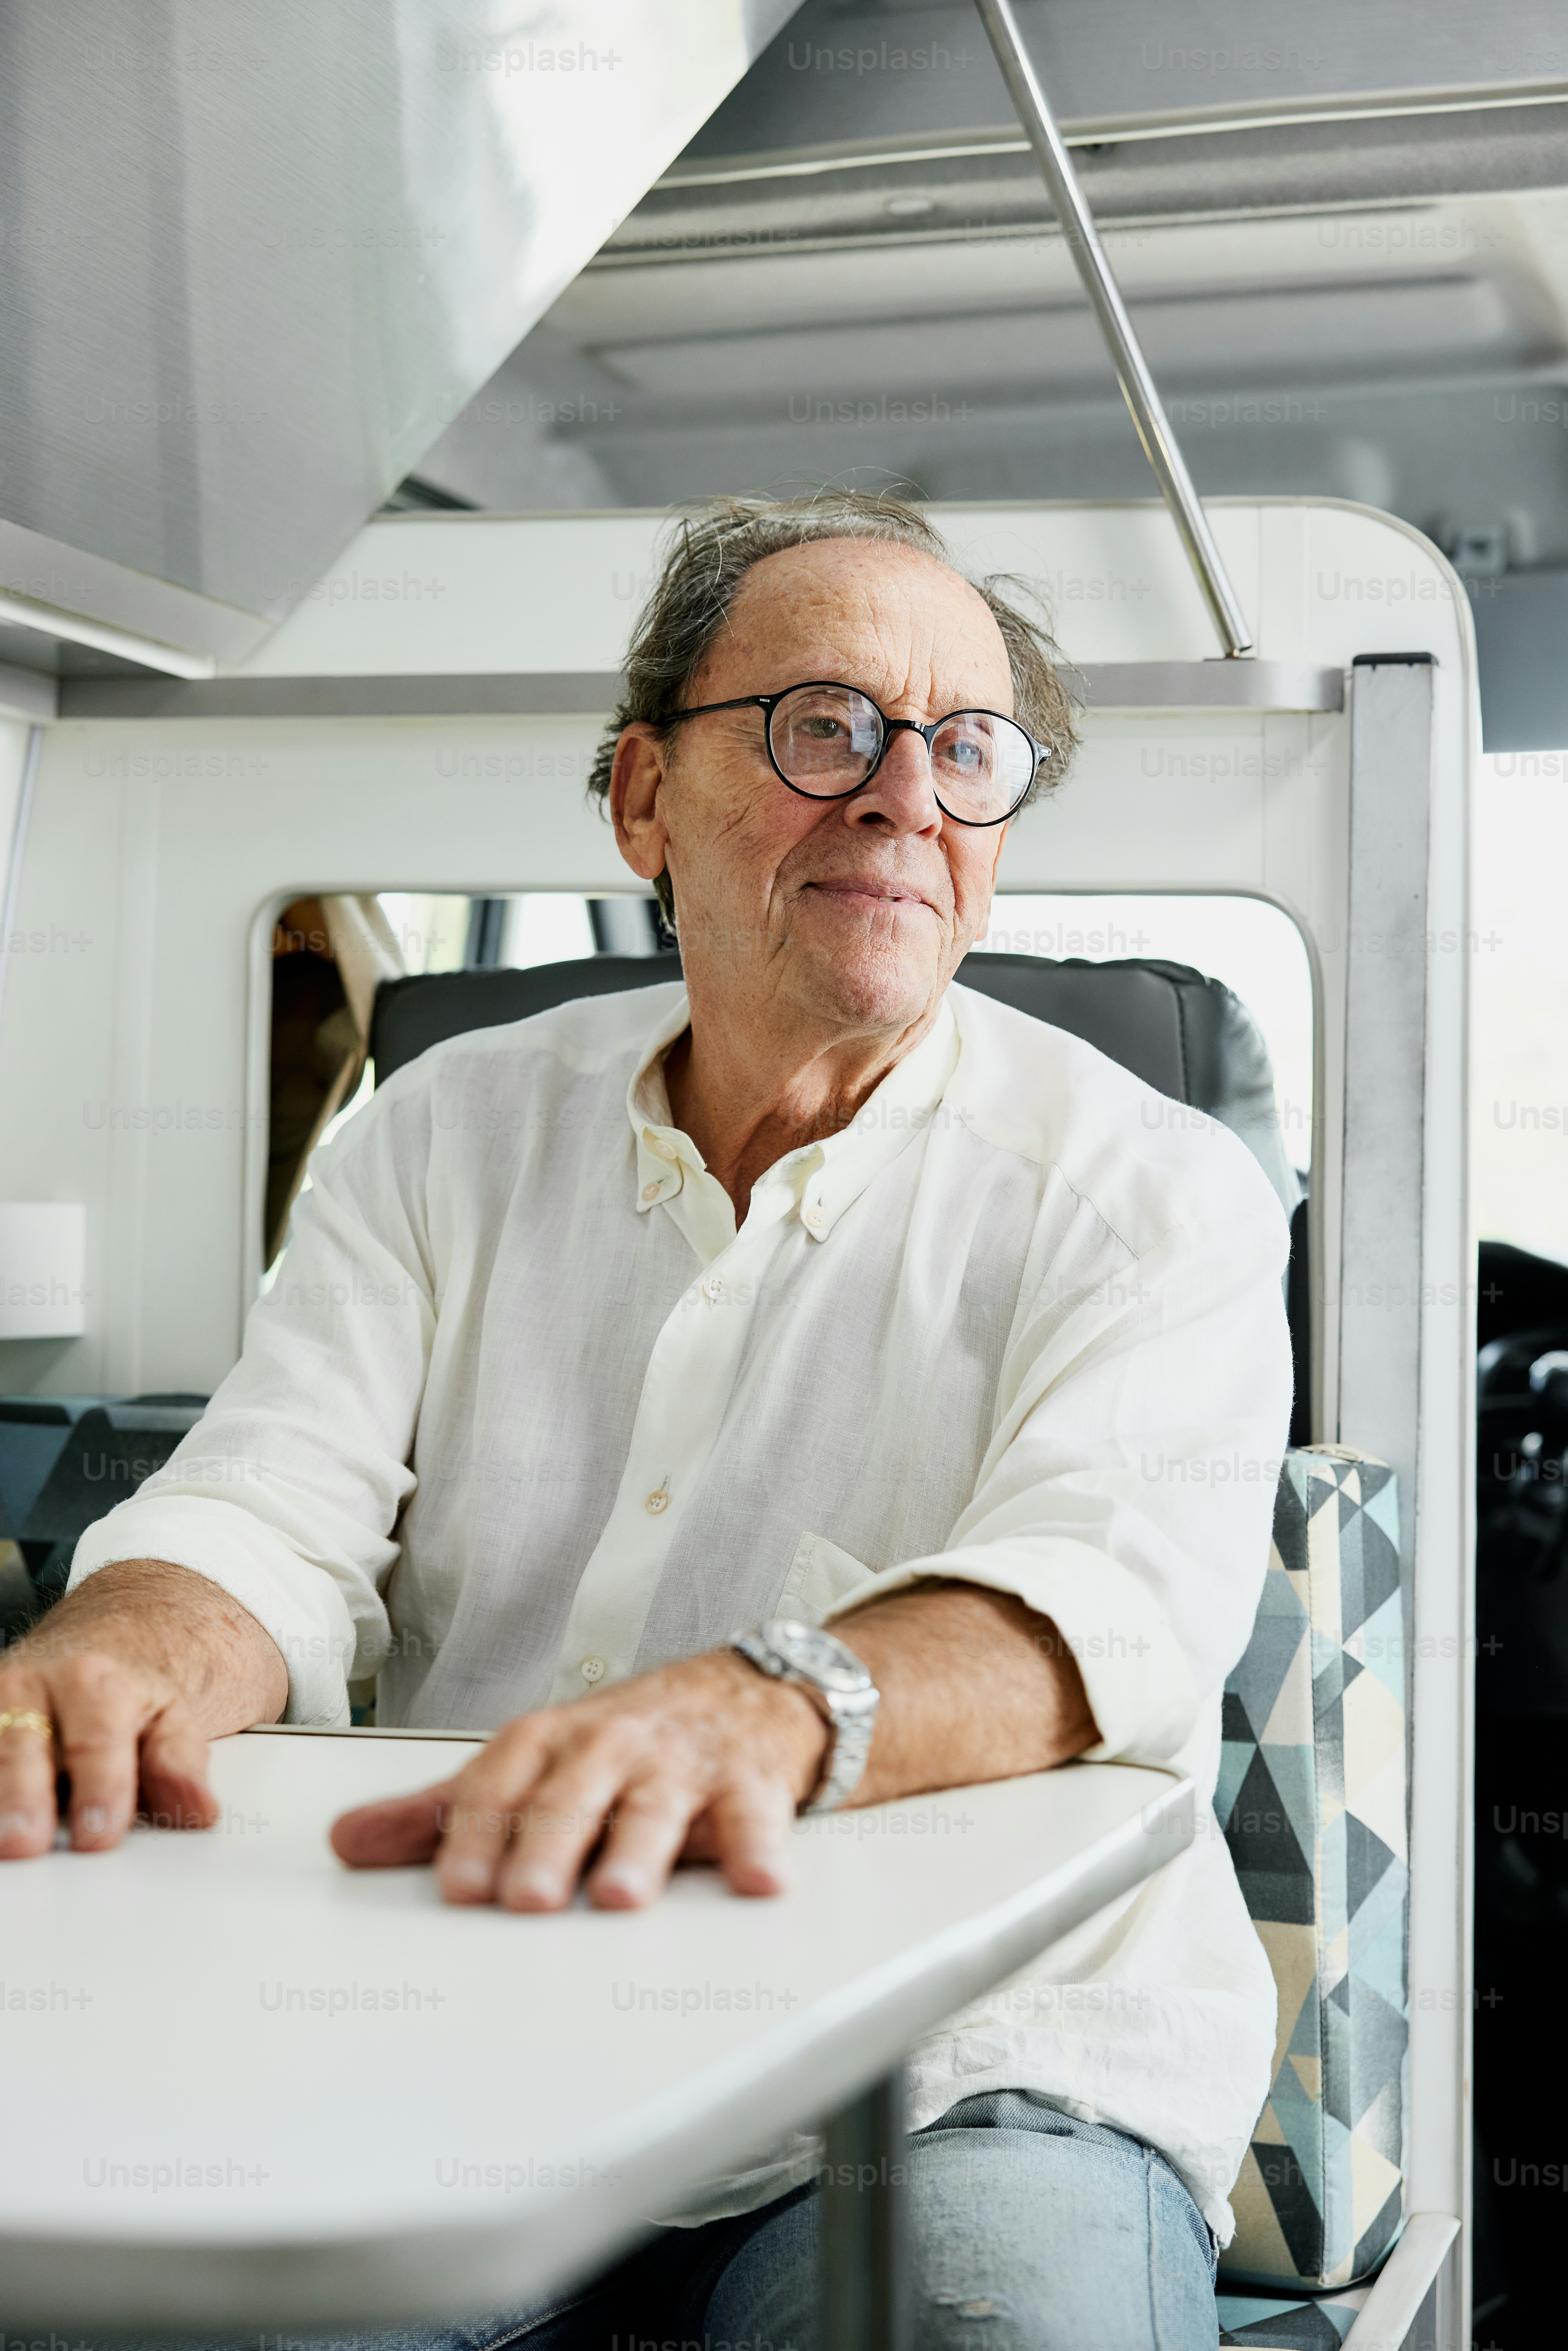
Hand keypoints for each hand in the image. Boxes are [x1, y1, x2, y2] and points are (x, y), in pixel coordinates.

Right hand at [0, 1560, 288, 1858]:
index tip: (99, 1836)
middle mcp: (30, 1685)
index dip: (99, 1788)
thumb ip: (180, 1762)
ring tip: (0, 1845)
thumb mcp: (170, 1717)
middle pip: (21, 1744)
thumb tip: (197, 1808)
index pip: (95, 1740)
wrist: (87, 1650)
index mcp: (91, 1681)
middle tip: (26, 1844)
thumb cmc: (126, 1697)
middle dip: (22, 1795)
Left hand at [330, 1648, 829, 1909]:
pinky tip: (756, 1882)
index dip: (475, 1834)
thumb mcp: (530, 1767)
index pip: (502, 1784)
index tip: (456, 1887)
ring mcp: (682, 1764)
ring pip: (656, 1808)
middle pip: (573, 1797)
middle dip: (548, 1846)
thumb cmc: (624, 1745)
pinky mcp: (750, 1784)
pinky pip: (754, 1818)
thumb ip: (441, 1812)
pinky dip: (757, 1850)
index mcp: (551, 1742)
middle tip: (527, 1898)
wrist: (747, 1693)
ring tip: (620, 1897)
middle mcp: (612, 1746)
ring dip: (638, 1851)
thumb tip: (346, 1841)